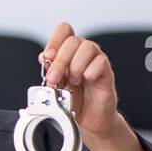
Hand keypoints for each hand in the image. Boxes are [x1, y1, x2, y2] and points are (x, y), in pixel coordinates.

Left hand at [40, 21, 119, 139]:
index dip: (55, 40)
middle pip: (73, 40)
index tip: (47, 57)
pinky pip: (101, 62)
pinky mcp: (107, 73)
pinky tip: (86, 82)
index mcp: (69, 53)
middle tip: (55, 78)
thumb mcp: (55, 85)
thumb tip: (44, 57)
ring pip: (88, 47)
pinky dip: (89, 73)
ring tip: (73, 81)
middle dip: (60, 60)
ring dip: (75, 66)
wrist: (88, 120)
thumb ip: (50, 70)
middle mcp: (83, 54)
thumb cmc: (73, 101)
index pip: (64, 30)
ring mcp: (96, 61)